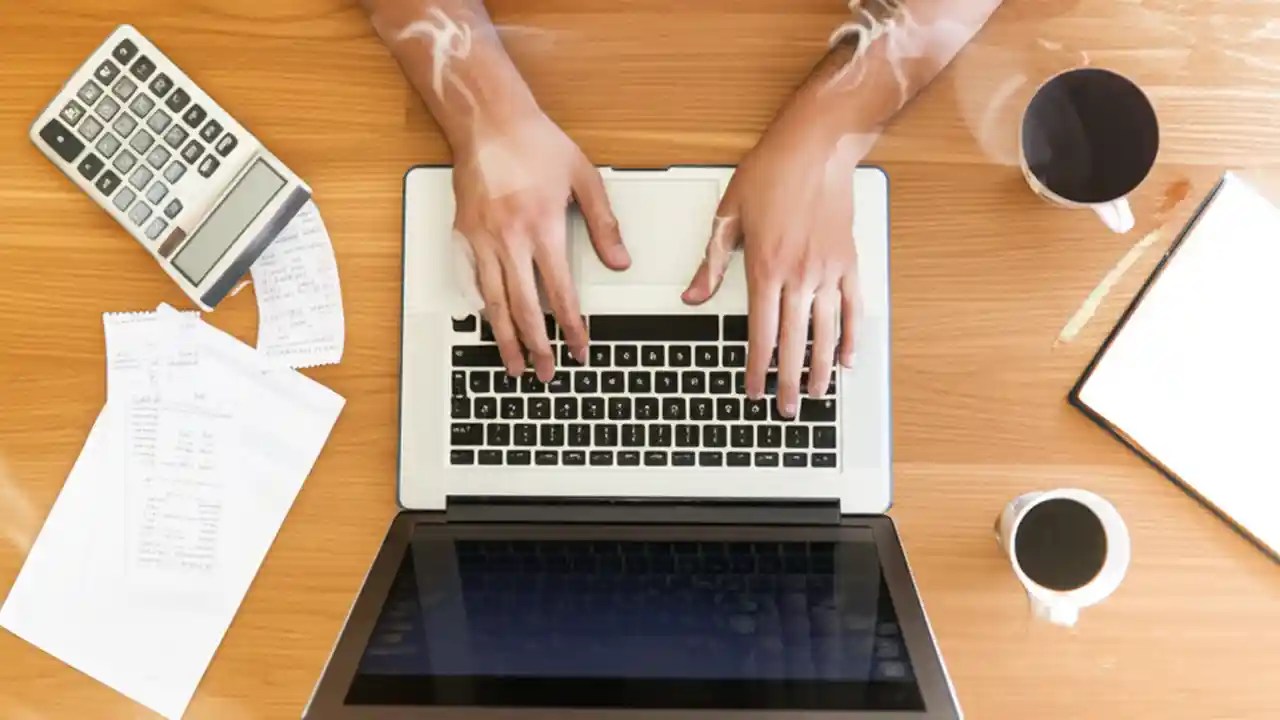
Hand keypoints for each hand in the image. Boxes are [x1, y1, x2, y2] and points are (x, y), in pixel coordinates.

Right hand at [452, 110, 629, 380]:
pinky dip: (482, 308)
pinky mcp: (463, 234)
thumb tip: (620, 262)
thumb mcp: (584, 177)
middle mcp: (509, 238)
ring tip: (514, 364)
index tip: (580, 348)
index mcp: (542, 226)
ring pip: (493, 302)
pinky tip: (490, 324)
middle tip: (547, 372)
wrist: (488, 119)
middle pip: (523, 308)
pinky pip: (472, 281)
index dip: (571, 326)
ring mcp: (481, 239)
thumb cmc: (535, 143)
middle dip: (537, 346)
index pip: (559, 292)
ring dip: (505, 338)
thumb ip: (604, 224)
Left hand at [682, 104, 859, 418]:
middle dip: (787, 381)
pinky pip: (854, 308)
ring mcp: (829, 270)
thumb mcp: (729, 215)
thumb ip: (711, 263)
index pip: (760, 332)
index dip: (757, 367)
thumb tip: (691, 296)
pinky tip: (847, 359)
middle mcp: (800, 275)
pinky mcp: (850, 262)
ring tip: (815, 395)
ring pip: (826, 332)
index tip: (753, 390)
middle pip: (794, 342)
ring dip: (820, 368)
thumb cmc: (771, 173)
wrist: (816, 146)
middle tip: (784, 409)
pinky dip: (852, 336)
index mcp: (766, 266)